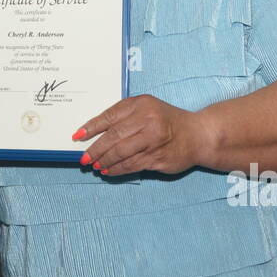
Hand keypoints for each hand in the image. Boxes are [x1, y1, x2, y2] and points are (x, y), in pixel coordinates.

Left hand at [74, 95, 204, 176]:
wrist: (199, 134)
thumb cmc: (168, 120)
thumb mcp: (148, 108)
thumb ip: (125, 116)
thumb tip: (96, 132)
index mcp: (141, 105)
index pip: (110, 116)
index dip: (91, 127)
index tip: (77, 136)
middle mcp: (148, 121)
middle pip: (113, 137)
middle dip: (95, 149)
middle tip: (84, 157)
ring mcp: (154, 141)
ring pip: (121, 154)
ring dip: (105, 162)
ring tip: (95, 166)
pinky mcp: (158, 158)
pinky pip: (132, 165)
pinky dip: (117, 169)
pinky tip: (109, 171)